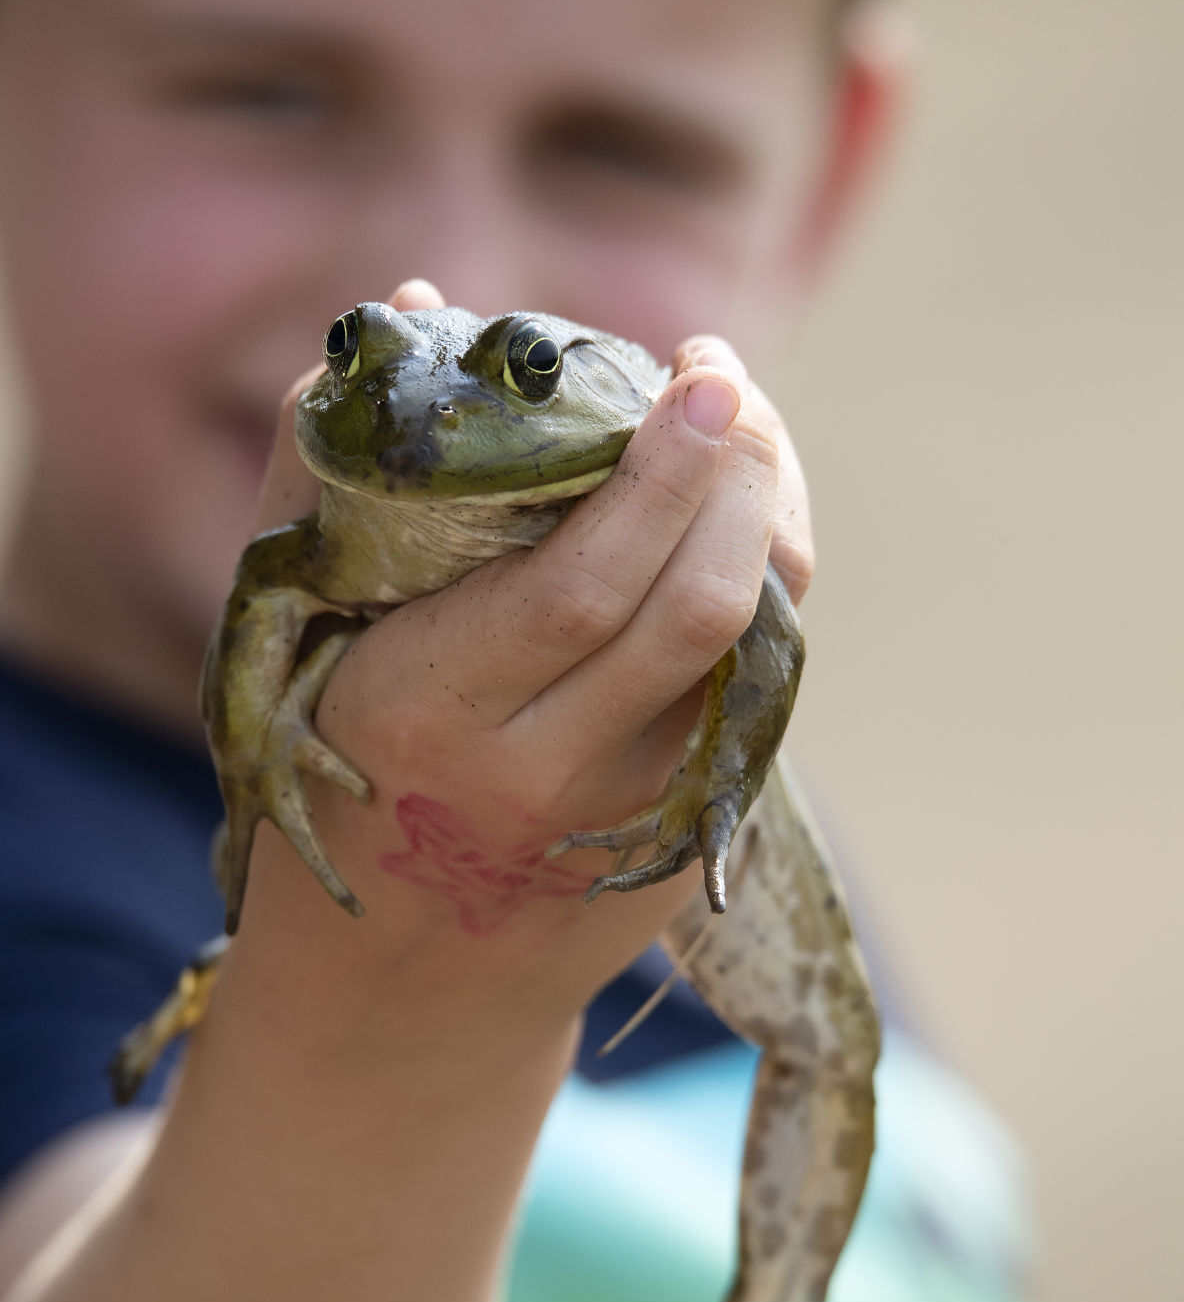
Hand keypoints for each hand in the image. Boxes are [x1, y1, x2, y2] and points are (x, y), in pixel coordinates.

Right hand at [240, 280, 813, 1021]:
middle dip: (742, 473)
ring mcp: (630, 821)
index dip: (662, 471)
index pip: (582, 585)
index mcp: (428, 717)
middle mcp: (543, 778)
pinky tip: (734, 535)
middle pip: (694, 608)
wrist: (401, 997)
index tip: (701, 370)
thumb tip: (415, 304)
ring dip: (770, 526)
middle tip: (730, 383)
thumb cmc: (332, 784)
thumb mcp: (296, 644)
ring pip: (747, 649)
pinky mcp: (684, 841)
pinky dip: (760, 597)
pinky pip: (752, 690)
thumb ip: (330, 473)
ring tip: (744, 443)